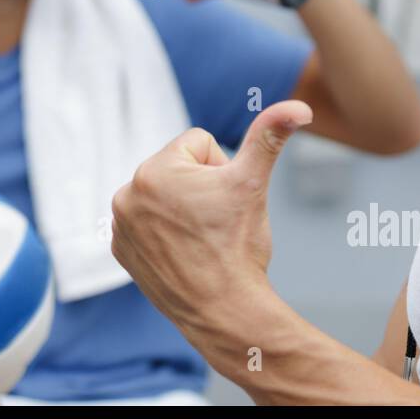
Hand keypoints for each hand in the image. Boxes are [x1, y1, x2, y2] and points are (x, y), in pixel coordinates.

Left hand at [109, 100, 312, 335]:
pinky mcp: (121, 250)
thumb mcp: (254, 184)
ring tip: (198, 240)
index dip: (222, 170)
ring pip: (165, 195)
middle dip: (200, 188)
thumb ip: (269, 137)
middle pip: (179, 168)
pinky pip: (148, 223)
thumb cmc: (239, 247)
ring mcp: (120, 225)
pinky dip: (164, 233)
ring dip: (182, 208)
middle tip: (212, 224)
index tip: (223, 203)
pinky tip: (182, 253)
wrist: (224, 312)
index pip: (199, 144)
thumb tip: (299, 106)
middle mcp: (126, 193)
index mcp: (154, 170)